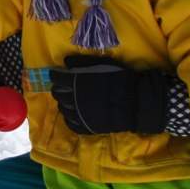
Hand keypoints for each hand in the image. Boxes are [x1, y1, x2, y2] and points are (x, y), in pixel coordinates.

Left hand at [49, 55, 167, 134]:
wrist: (134, 101)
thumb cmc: (118, 79)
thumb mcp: (101, 64)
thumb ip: (82, 62)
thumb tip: (66, 61)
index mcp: (75, 82)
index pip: (57, 78)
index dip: (55, 75)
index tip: (56, 73)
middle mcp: (73, 99)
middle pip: (58, 94)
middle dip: (57, 88)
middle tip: (61, 86)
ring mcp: (79, 115)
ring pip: (63, 109)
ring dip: (63, 102)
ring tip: (67, 100)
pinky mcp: (86, 127)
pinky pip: (71, 123)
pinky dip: (69, 118)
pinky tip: (72, 114)